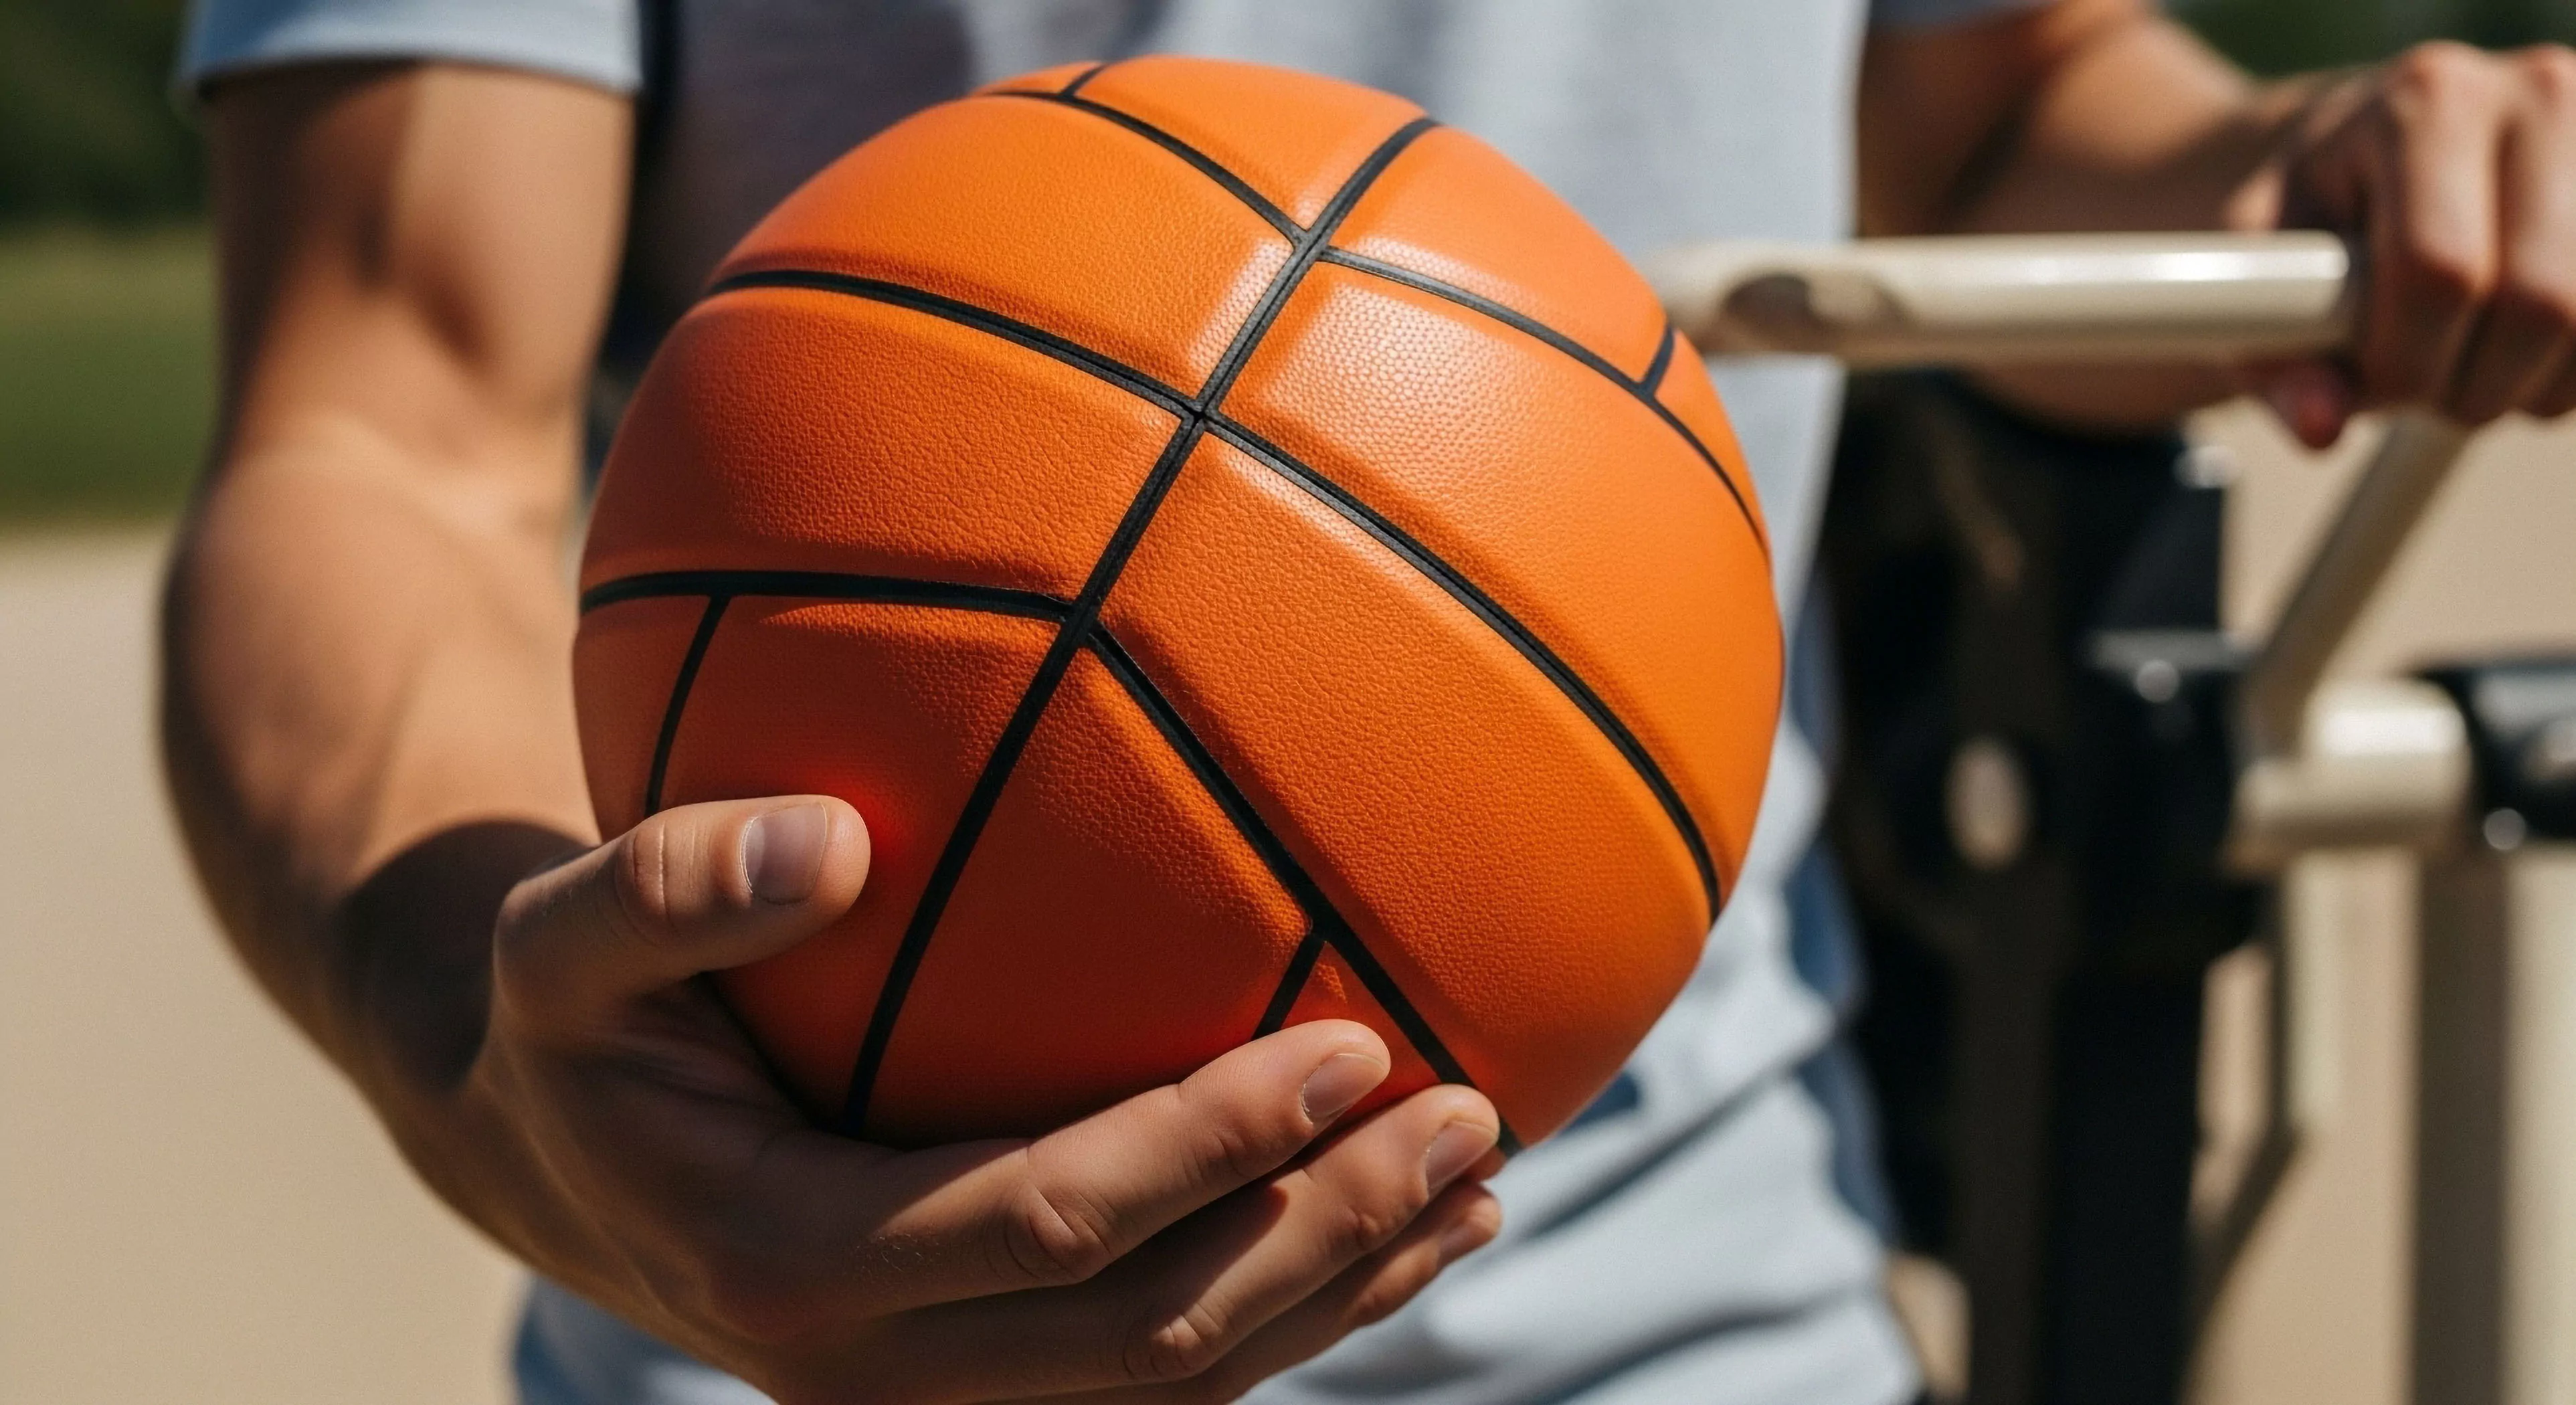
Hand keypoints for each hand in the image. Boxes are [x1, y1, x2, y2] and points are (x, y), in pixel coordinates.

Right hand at [437, 796, 1502, 1403]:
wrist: (549, 1153)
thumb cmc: (572, 1016)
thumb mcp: (561, 933)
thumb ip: (668, 886)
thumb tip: (831, 840)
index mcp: (791, 1262)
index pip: (1053, 1223)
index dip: (1210, 1146)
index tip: (1349, 1039)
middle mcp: (870, 1372)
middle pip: (1150, 1334)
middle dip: (1325, 1233)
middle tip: (1470, 1114)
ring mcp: (931, 1401)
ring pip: (1175, 1384)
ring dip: (1340, 1289)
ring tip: (1480, 1183)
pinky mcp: (974, 1385)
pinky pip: (1158, 1377)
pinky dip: (1292, 1309)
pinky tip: (1398, 1232)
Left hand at [2239, 41, 2575, 446]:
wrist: (2362, 149)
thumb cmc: (2308, 213)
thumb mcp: (2258, 274)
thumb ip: (2277, 356)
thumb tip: (2319, 426)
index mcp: (2424, 103)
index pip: (2438, 270)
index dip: (2403, 363)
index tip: (2368, 382)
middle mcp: (2534, 96)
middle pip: (2537, 302)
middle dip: (2468, 385)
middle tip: (2421, 385)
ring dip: (2526, 383)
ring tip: (2464, 362)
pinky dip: (2568, 369)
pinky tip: (2519, 349)